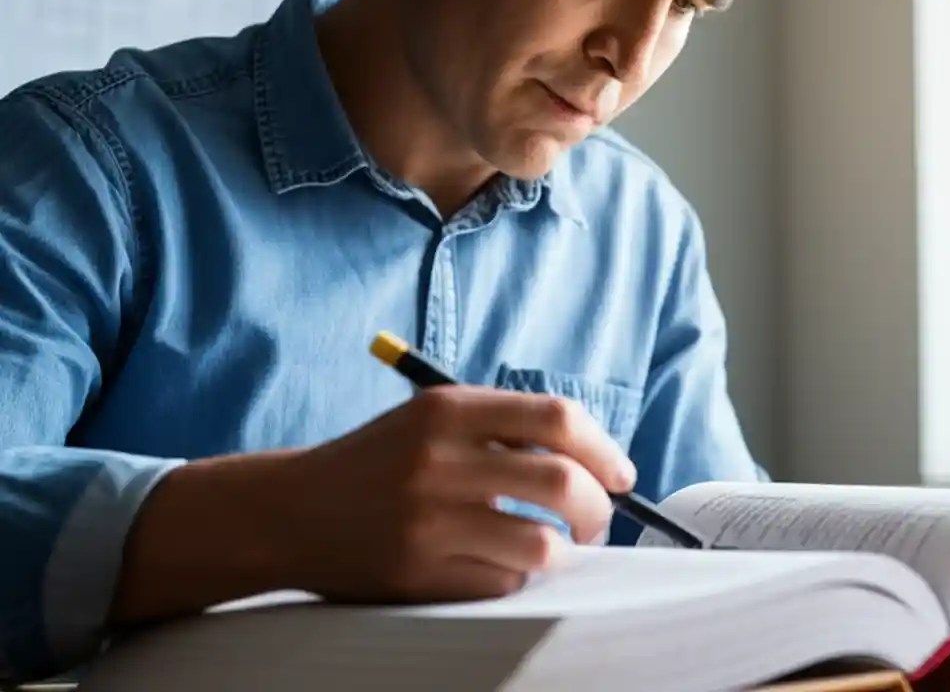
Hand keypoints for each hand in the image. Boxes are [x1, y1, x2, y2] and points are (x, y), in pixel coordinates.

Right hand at [275, 386, 636, 602]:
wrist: (290, 511)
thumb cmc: (380, 463)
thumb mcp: (432, 420)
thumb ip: (505, 428)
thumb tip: (597, 460)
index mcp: (448, 409)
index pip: (558, 418)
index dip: (604, 449)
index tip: (620, 474)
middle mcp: (439, 459)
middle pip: (562, 482)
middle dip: (599, 508)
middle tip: (598, 520)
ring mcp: (427, 519)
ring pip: (541, 543)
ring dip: (563, 550)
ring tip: (555, 547)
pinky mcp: (419, 570)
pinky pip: (503, 580)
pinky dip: (517, 576)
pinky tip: (499, 563)